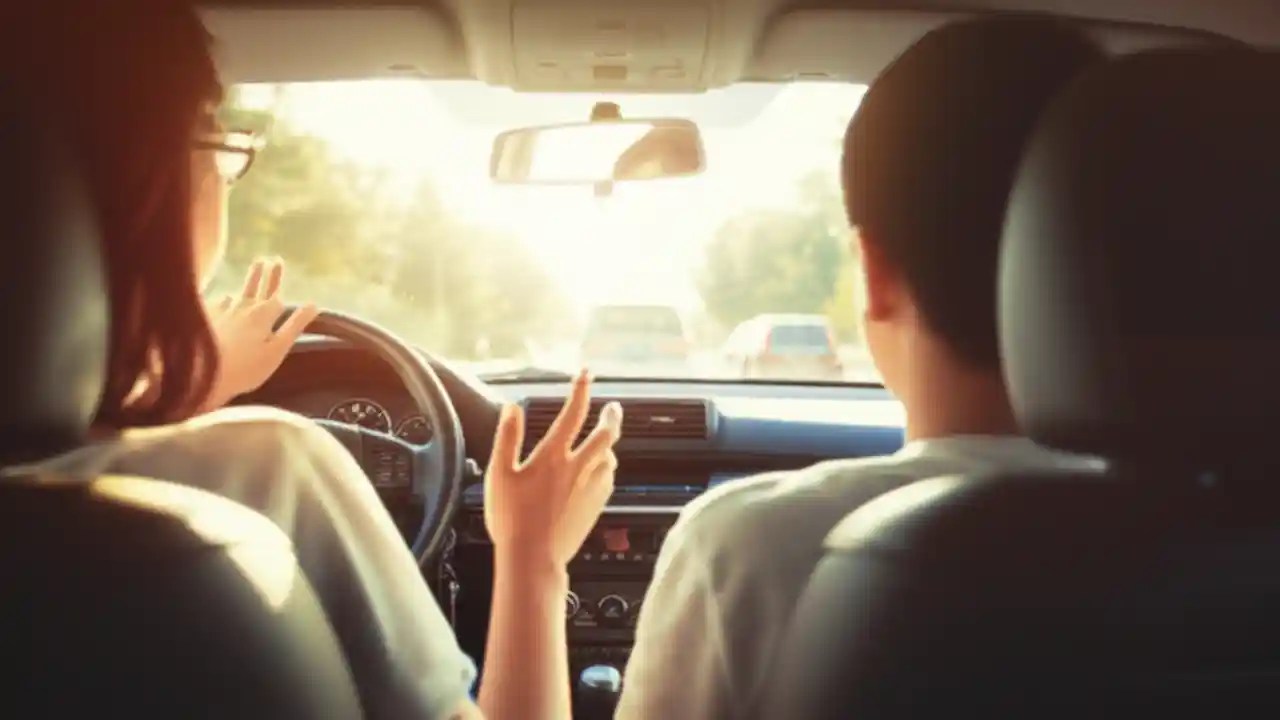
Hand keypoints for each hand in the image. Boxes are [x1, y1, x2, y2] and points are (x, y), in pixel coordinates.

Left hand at [202, 258, 318, 410]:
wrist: (200, 374)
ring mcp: (221, 312)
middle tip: (268, 259)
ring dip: (246, 282)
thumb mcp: (277, 350)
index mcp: (263, 315)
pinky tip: (223, 299)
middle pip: (256, 287)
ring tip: (250, 274)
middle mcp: (243, 308)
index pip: (276, 296)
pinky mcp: (204, 319)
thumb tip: (314, 305)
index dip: (278, 281)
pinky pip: (217, 303)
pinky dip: (223, 300)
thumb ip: (294, 326)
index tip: (279, 263)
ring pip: (236, 293)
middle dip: (264, 273)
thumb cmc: (245, 369)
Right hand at [484, 371, 622, 568]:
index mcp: (553, 456)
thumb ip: (507, 438)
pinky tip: (603, 470)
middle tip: (613, 406)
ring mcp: (590, 488)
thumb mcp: (500, 474)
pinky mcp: (595, 506)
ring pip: (610, 456)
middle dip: (611, 416)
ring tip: (606, 439)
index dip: (580, 390)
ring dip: (610, 443)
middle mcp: (578, 468)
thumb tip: (513, 408)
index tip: (585, 374)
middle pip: (606, 434)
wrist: (533, 559)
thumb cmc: (511, 519)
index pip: (572, 413)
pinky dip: (608, 467)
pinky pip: (609, 478)